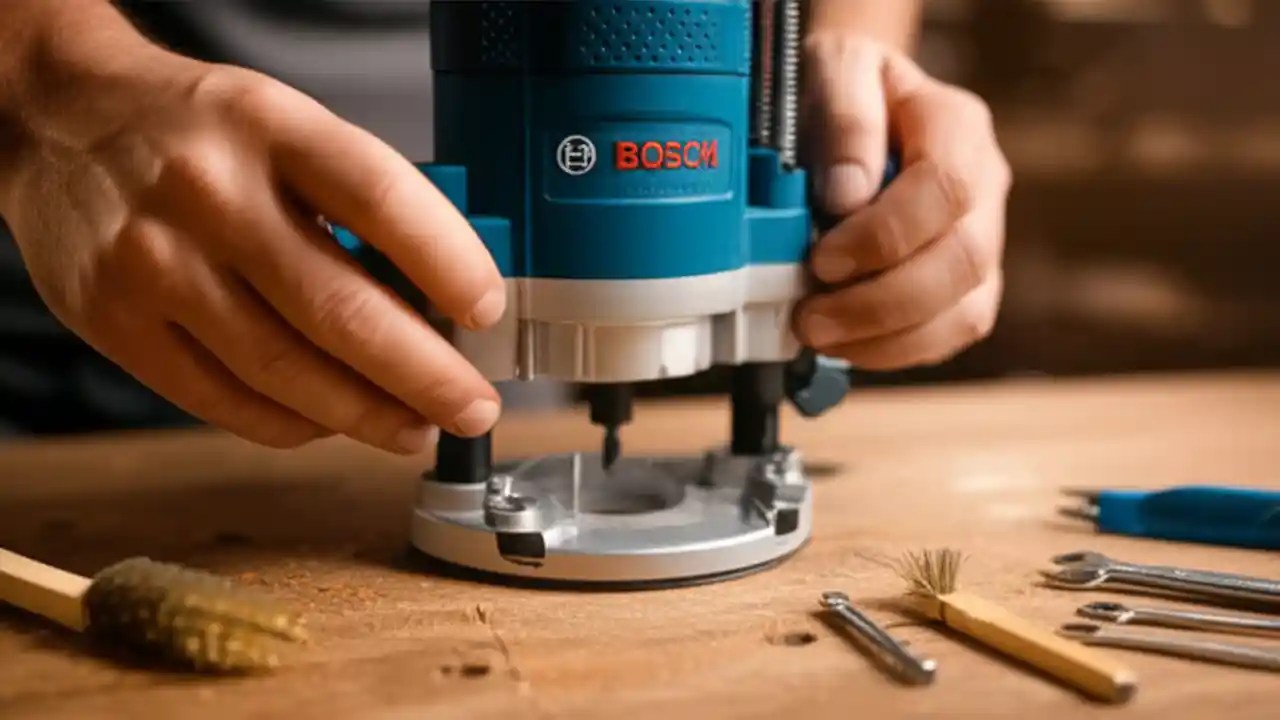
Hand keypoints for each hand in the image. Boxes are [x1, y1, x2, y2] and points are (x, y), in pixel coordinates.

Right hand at [2, 54, 504, 452]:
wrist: (61, 124)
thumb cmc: (201, 133)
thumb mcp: (286, 126)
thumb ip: (356, 201)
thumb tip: (442, 301)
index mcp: (269, 128)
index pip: (379, 197)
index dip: (447, 262)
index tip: (488, 311)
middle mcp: (207, 194)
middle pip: (338, 308)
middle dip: (424, 375)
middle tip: (472, 406)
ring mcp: (154, 264)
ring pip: (284, 372)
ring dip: (367, 416)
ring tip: (417, 428)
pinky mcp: (116, 324)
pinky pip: (227, 402)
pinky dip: (297, 424)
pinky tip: (336, 423)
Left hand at [794, 35, 1010, 369]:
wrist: (857, 105)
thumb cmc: (844, 89)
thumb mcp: (834, 72)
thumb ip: (843, 119)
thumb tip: (846, 195)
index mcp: (957, 126)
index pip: (945, 189)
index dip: (884, 236)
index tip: (822, 258)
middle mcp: (986, 185)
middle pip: (963, 262)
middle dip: (880, 303)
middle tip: (811, 317)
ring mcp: (983, 238)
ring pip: (965, 312)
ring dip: (887, 339)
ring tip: (819, 334)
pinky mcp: (966, 285)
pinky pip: (950, 335)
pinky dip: (895, 351)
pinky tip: (845, 344)